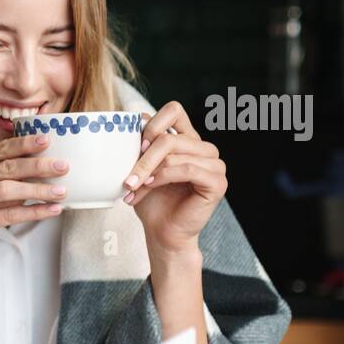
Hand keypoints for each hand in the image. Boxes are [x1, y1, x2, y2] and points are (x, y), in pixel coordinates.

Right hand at [0, 134, 66, 272]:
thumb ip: (8, 174)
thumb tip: (45, 162)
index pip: (0, 149)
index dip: (24, 144)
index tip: (47, 140)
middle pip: (6, 168)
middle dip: (37, 166)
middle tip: (63, 166)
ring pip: (7, 190)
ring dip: (38, 190)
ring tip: (61, 192)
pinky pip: (9, 215)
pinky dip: (33, 212)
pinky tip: (51, 210)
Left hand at [122, 102, 226, 258]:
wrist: (161, 232)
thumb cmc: (151, 201)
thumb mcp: (141, 168)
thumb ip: (142, 143)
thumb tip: (137, 116)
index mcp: (188, 140)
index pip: (174, 110)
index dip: (152, 125)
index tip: (135, 147)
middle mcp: (204, 149)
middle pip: (169, 137)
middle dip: (142, 159)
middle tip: (127, 178)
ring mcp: (214, 164)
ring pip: (175, 154)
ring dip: (148, 172)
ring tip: (133, 188)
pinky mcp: (217, 182)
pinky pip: (187, 169)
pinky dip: (163, 177)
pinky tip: (149, 187)